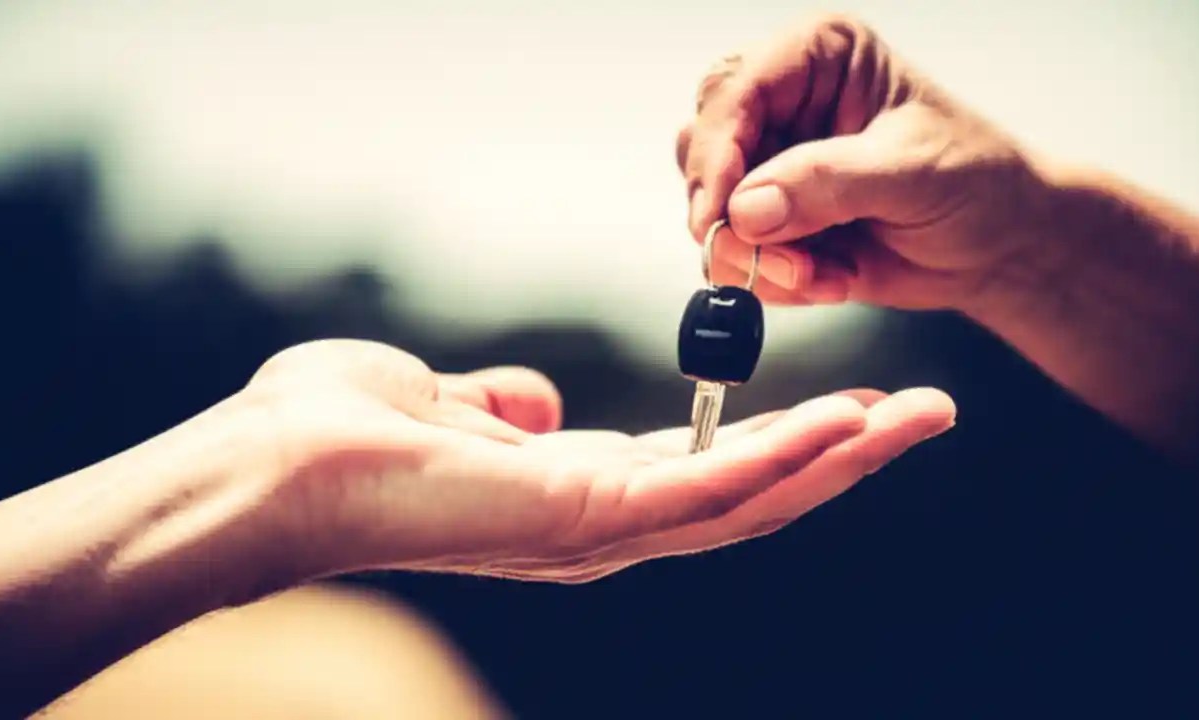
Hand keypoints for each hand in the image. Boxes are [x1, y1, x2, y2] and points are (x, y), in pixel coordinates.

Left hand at [237, 340, 954, 585]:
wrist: (272, 469)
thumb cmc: (337, 433)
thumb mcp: (440, 398)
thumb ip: (499, 403)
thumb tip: (536, 398)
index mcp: (572, 491)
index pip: (702, 472)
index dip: (779, 444)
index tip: (846, 407)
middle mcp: (601, 525)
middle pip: (749, 494)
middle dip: (842, 457)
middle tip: (927, 413)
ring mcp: (599, 530)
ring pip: (750, 500)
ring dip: (840, 460)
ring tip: (919, 416)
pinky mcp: (588, 515)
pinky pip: (709, 488)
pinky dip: (785, 459)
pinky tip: (847, 424)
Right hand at [677, 15, 1060, 311]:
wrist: (1001, 245)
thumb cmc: (977, 182)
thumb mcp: (912, 171)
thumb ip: (828, 184)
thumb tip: (746, 209)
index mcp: (818, 57)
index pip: (734, 91)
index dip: (717, 152)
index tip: (719, 213)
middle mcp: (782, 104)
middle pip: (701, 146)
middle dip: (730, 213)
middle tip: (777, 256)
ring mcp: (770, 165)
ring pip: (707, 208)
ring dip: (758, 256)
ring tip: (823, 273)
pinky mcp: (770, 220)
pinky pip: (733, 254)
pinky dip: (773, 279)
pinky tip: (830, 279)